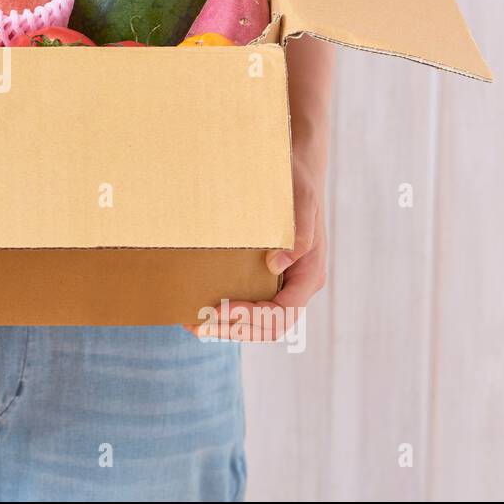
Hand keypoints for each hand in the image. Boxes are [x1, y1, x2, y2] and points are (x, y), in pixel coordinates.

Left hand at [198, 157, 327, 341]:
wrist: (297, 173)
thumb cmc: (298, 187)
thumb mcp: (302, 204)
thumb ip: (298, 236)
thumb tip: (275, 264)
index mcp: (309, 274)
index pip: (283, 313)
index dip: (251, 317)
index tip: (221, 308)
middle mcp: (298, 285)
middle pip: (270, 326)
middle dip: (235, 329)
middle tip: (199, 325)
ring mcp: (284, 284)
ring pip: (259, 322)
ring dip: (228, 327)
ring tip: (193, 325)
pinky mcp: (269, 278)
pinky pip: (251, 304)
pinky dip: (228, 313)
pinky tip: (201, 310)